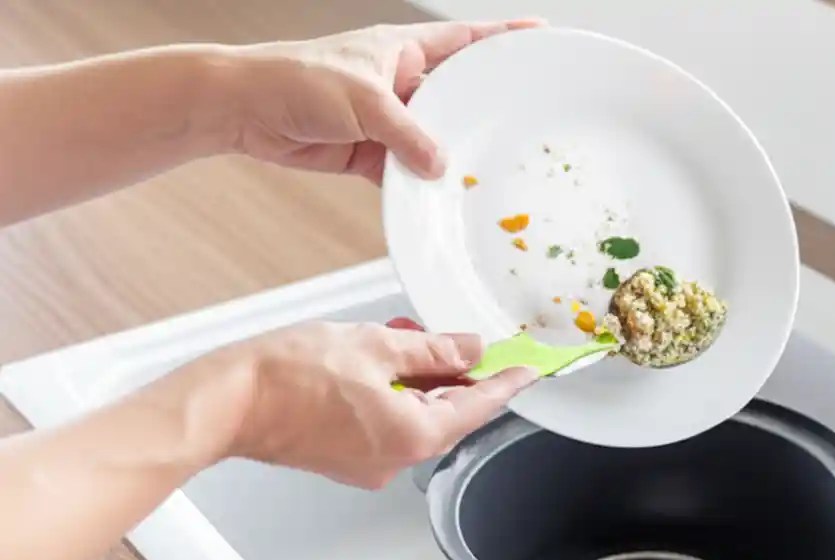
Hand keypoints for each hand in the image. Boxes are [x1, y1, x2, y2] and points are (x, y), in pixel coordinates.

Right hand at [176, 319, 535, 487]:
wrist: (225, 402)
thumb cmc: (285, 376)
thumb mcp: (375, 345)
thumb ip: (432, 350)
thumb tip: (469, 350)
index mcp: (413, 434)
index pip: (480, 406)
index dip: (507, 382)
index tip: (530, 371)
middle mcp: (396, 459)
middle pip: (448, 412)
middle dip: (449, 372)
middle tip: (447, 337)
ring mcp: (369, 464)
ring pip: (415, 416)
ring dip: (415, 379)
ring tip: (395, 340)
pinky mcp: (346, 459)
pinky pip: (386, 424)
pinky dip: (390, 394)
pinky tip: (372, 364)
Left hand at [226, 19, 543, 182]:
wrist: (242, 109)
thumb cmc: (294, 79)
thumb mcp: (363, 101)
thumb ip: (406, 135)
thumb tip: (440, 166)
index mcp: (402, 50)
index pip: (465, 41)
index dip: (503, 37)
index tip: (540, 36)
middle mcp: (398, 82)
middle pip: (454, 97)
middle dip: (483, 111)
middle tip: (521, 125)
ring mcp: (384, 119)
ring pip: (431, 139)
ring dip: (447, 157)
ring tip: (481, 173)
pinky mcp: (366, 152)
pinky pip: (403, 170)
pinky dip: (415, 184)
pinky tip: (434, 196)